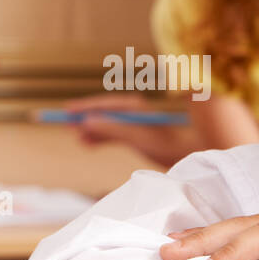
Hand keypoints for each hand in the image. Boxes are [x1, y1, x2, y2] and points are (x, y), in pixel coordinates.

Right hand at [61, 93, 202, 166]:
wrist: (194, 154)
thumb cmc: (171, 145)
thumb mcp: (139, 138)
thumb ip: (112, 129)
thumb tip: (87, 122)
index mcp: (138, 107)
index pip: (107, 105)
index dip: (86, 107)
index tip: (68, 110)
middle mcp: (138, 113)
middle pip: (107, 113)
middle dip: (87, 117)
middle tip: (65, 123)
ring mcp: (140, 125)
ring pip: (110, 124)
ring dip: (93, 129)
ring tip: (76, 138)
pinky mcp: (143, 137)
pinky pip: (116, 133)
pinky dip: (102, 137)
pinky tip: (89, 142)